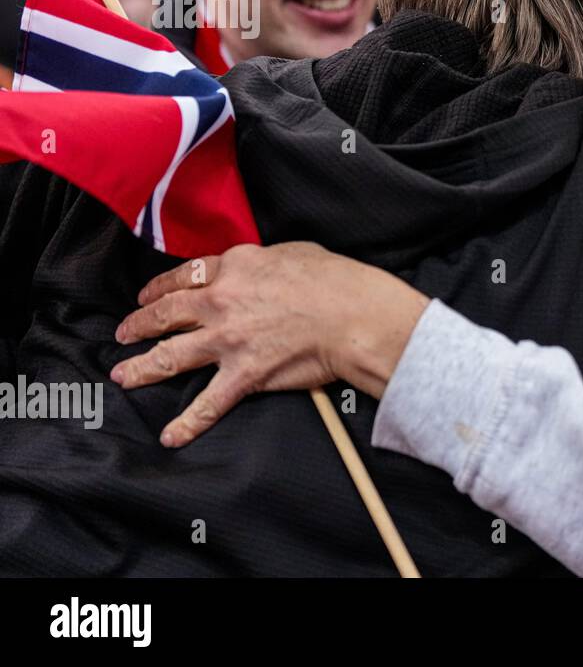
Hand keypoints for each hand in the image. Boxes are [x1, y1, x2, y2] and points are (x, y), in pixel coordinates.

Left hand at [112, 242, 429, 447]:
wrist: (353, 315)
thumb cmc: (335, 281)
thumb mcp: (294, 252)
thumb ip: (265, 261)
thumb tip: (262, 268)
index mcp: (234, 269)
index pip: (185, 276)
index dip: (161, 287)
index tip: (150, 295)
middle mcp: (221, 302)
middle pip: (166, 313)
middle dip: (140, 324)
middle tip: (124, 333)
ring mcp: (228, 340)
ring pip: (171, 354)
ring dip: (142, 367)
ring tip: (124, 375)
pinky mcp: (243, 374)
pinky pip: (208, 403)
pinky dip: (187, 423)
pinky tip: (171, 436)